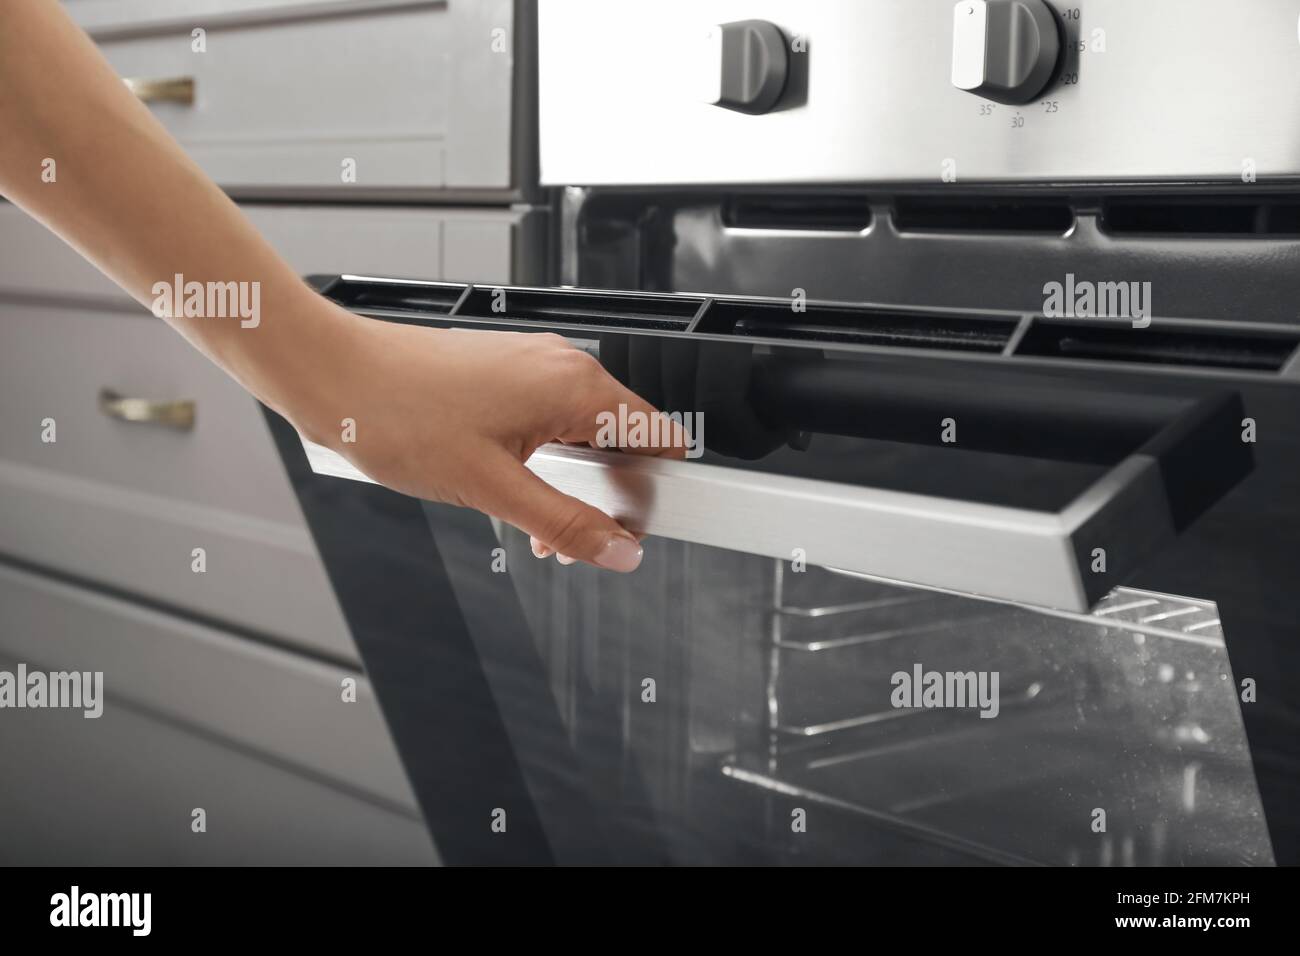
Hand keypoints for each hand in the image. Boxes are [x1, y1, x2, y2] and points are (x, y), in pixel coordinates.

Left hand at [292, 303, 686, 572]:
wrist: (332, 375)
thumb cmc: (397, 414)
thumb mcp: (493, 488)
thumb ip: (567, 522)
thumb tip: (619, 550)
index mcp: (575, 385)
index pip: (657, 439)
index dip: (652, 495)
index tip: (631, 534)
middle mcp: (562, 365)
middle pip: (621, 440)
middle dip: (604, 499)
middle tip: (569, 544)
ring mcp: (532, 365)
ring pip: (581, 434)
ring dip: (569, 486)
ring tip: (533, 528)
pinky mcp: (505, 372)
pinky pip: (548, 421)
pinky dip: (542, 463)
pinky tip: (513, 495)